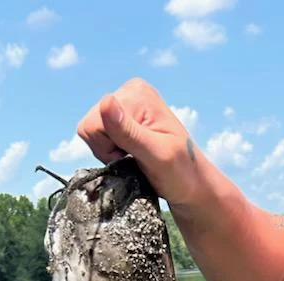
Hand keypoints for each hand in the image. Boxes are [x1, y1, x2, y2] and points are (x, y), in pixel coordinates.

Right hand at [77, 78, 198, 206]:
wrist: (193, 185)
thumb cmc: (181, 174)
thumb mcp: (156, 155)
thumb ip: (129, 132)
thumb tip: (105, 103)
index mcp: (136, 93)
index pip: (94, 122)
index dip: (107, 147)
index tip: (132, 156)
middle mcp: (128, 92)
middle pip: (90, 125)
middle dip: (108, 149)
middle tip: (134, 159)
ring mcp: (125, 104)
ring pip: (92, 133)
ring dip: (109, 152)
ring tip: (134, 159)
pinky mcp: (123, 119)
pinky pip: (98, 137)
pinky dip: (111, 152)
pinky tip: (131, 157)